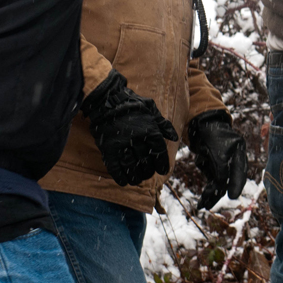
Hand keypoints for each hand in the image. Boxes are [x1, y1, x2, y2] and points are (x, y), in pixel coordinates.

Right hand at [81, 71, 178, 186]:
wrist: (107, 100)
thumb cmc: (132, 104)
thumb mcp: (152, 109)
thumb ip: (163, 124)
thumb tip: (175, 137)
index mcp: (150, 129)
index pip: (159, 151)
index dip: (162, 163)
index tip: (163, 171)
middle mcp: (137, 139)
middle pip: (146, 161)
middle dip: (148, 171)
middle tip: (148, 174)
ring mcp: (122, 144)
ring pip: (131, 166)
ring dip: (135, 176)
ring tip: (138, 180)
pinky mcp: (108, 148)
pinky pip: (114, 167)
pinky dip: (119, 176)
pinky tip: (123, 181)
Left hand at [187, 110, 248, 209]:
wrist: (200, 123)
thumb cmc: (211, 133)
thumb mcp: (216, 150)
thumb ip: (221, 167)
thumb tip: (221, 184)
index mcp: (239, 151)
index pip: (239, 171)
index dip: (236, 184)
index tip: (232, 197)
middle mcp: (234, 158)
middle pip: (230, 179)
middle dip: (219, 192)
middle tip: (212, 204)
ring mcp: (224, 162)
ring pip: (219, 181)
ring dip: (211, 193)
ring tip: (203, 204)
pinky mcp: (215, 165)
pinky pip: (212, 180)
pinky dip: (208, 189)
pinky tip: (203, 199)